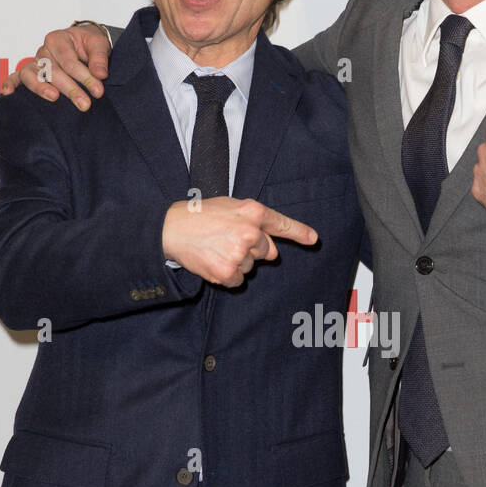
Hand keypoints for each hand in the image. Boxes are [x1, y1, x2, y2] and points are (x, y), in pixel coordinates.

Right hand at [0, 25, 111, 110]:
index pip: (69, 61)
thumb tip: (100, 75)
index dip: (84, 76)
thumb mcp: (100, 45)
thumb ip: (99, 59)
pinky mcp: (30, 73)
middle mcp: (44, 50)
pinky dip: (10, 84)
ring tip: (54, 98)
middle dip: (70, 88)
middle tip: (85, 104)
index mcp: (58, 39)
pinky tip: (8, 94)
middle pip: (52, 70)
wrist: (82, 44)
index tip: (98, 91)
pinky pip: (16, 77)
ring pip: (32, 75)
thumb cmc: (89, 45)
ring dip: (41, 87)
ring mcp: (35, 62)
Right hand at [162, 196, 317, 285]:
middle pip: (267, 251)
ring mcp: (239, 254)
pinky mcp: (227, 272)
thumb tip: (273, 251)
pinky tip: (213, 260)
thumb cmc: (201, 215)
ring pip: (251, 267)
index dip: (299, 232)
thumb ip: (255, 223)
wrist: (171, 229)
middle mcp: (250, 233)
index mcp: (252, 212)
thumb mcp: (230, 206)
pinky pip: (238, 280)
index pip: (281, 224)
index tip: (313, 239)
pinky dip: (227, 275)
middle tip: (226, 239)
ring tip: (216, 247)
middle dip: (252, 249)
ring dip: (237, 262)